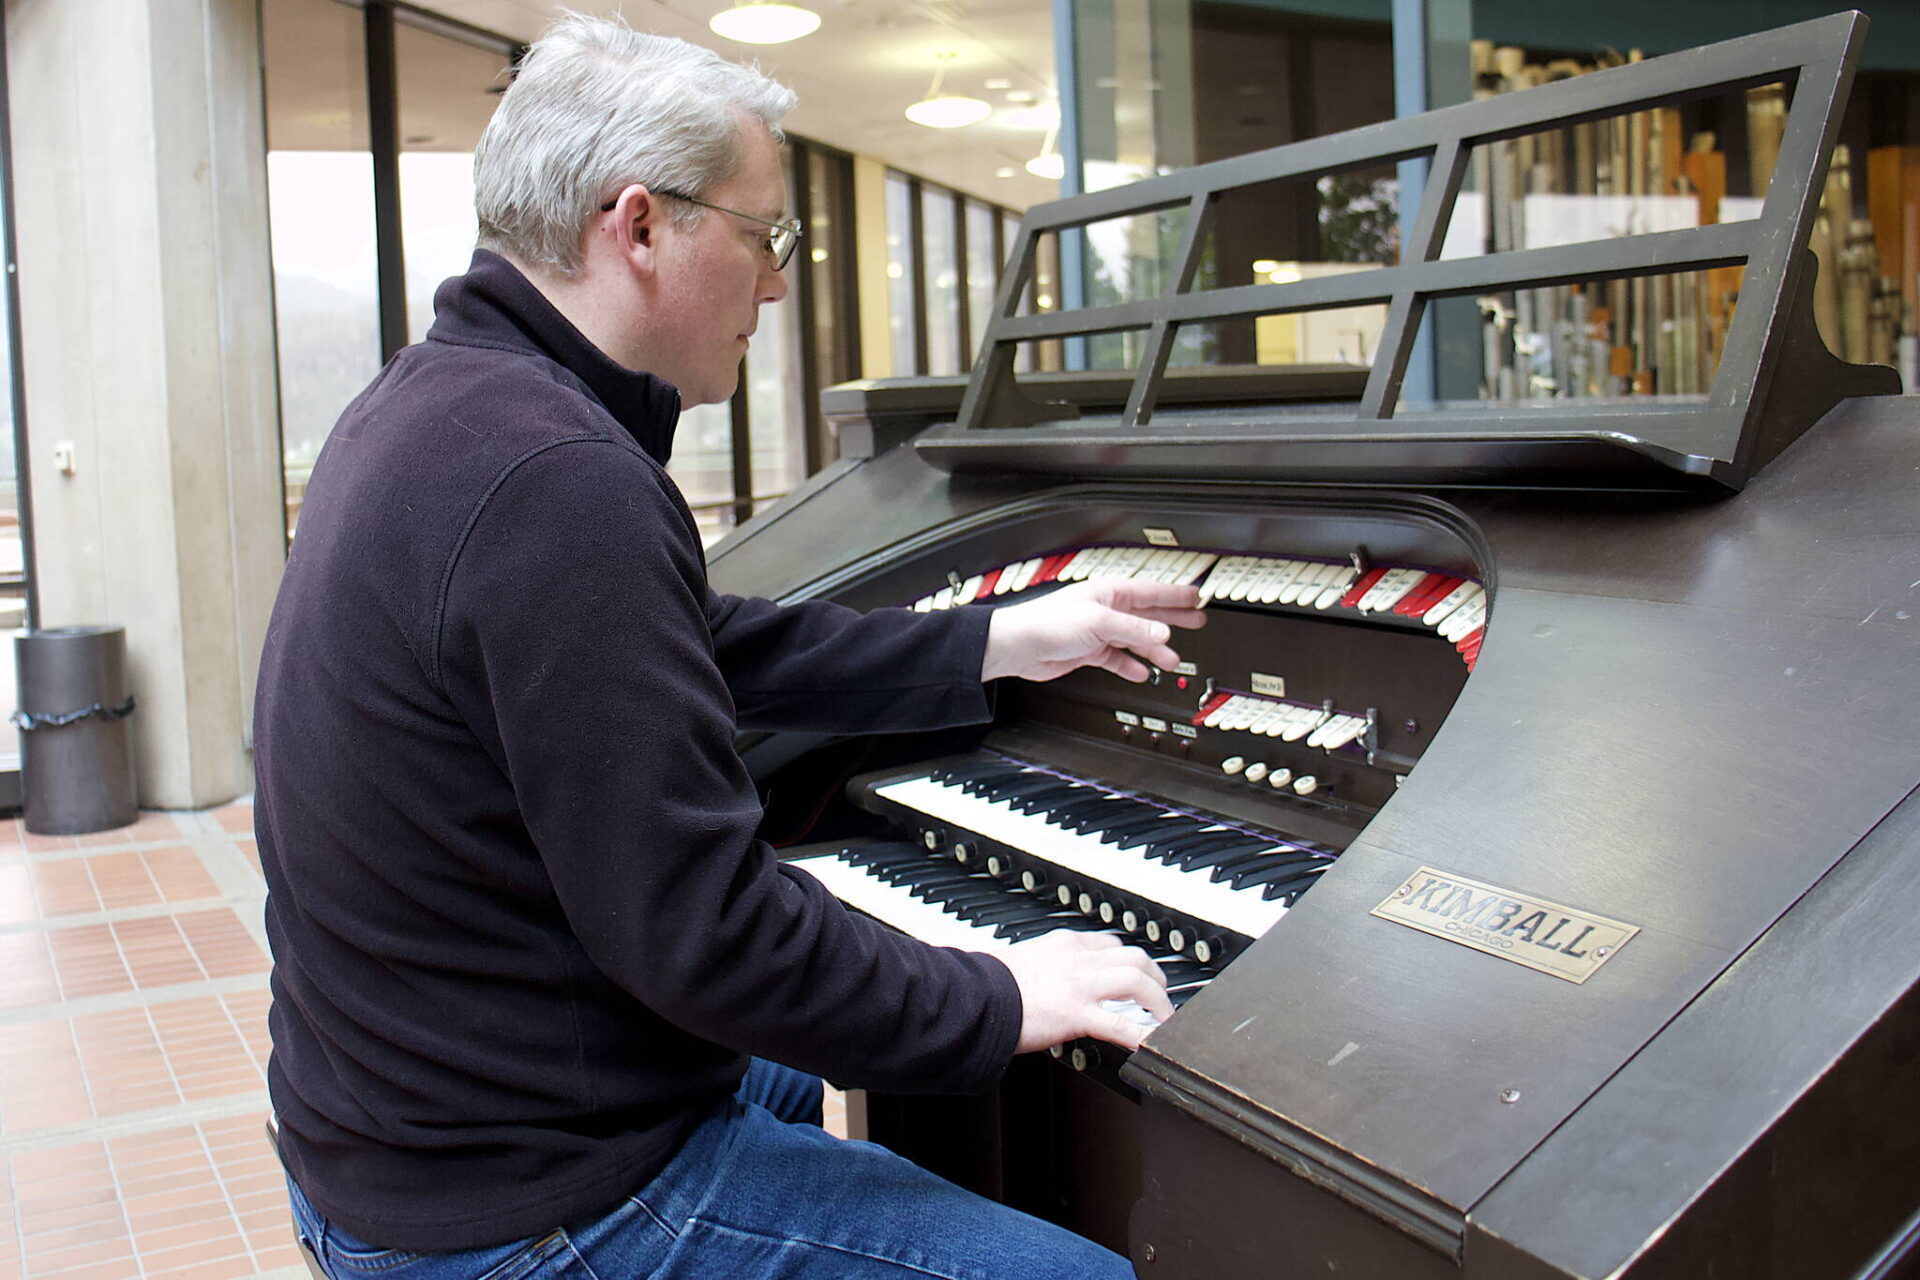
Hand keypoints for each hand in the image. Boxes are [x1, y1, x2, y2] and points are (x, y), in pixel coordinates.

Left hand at [981, 579, 1206, 683]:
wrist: (1021, 646)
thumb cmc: (1049, 623)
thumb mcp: (1100, 623)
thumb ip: (1134, 629)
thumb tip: (1164, 634)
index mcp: (1110, 593)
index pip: (1152, 592)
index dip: (1176, 595)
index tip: (1197, 597)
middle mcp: (1106, 610)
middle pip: (1148, 614)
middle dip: (1174, 618)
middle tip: (1197, 621)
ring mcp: (1098, 631)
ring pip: (1135, 640)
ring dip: (1154, 650)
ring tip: (1173, 659)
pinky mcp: (1089, 651)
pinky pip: (1117, 658)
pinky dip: (1130, 666)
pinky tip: (1141, 672)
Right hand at [998, 930, 1172, 1052]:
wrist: (974, 996)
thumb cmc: (987, 984)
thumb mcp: (1022, 961)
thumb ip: (1043, 967)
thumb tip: (1042, 981)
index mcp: (1064, 944)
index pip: (1109, 943)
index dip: (1128, 959)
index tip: (1136, 972)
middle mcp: (1077, 959)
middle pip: (1134, 957)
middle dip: (1155, 975)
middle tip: (1160, 994)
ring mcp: (1080, 986)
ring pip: (1137, 981)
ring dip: (1158, 1000)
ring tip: (1163, 1019)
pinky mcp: (1077, 1015)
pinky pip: (1122, 1024)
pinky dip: (1143, 1035)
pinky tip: (1153, 1045)